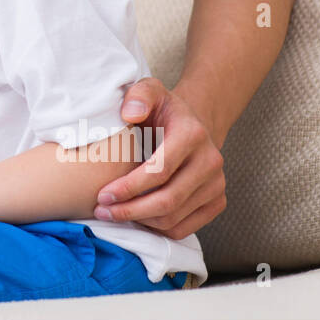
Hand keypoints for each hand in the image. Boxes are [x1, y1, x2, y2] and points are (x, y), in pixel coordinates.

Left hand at [93, 77, 226, 238]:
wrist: (192, 124)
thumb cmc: (161, 110)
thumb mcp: (149, 91)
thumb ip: (138, 95)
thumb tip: (131, 113)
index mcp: (192, 135)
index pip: (158, 171)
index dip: (128, 188)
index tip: (102, 195)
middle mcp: (210, 161)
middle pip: (167, 200)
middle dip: (130, 210)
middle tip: (103, 211)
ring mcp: (217, 184)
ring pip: (174, 218)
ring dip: (140, 221)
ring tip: (113, 214)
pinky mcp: (217, 201)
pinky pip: (183, 228)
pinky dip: (156, 229)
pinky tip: (136, 218)